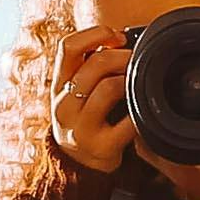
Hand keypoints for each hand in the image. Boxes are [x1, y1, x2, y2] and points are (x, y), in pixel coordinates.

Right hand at [44, 24, 136, 174]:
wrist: (79, 165)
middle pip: (94, 63)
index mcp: (58, 84)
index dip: (95, 34)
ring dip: (129, 80)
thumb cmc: (86, 117)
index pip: (67, 46)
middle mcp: (63, 105)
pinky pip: (127, 121)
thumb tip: (121, 38)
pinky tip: (141, 108)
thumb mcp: (76, 91)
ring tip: (136, 83)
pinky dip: (139, 110)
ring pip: (109, 87)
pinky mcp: (100, 146)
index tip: (117, 37)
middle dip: (122, 55)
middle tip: (136, 59)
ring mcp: (80, 127)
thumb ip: (88, 66)